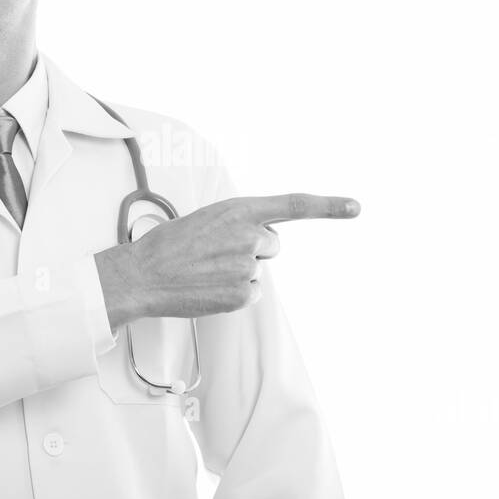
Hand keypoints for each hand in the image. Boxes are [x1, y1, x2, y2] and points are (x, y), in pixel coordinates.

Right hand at [94, 193, 360, 328]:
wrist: (142, 275)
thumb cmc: (169, 245)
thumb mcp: (207, 219)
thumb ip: (239, 223)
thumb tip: (262, 241)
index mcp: (240, 209)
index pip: (294, 205)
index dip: (329, 206)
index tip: (356, 207)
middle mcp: (250, 235)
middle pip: (271, 245)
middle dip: (251, 249)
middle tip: (216, 253)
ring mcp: (247, 266)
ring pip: (258, 270)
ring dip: (238, 271)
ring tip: (206, 270)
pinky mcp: (244, 294)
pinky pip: (251, 293)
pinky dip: (233, 294)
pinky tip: (208, 288)